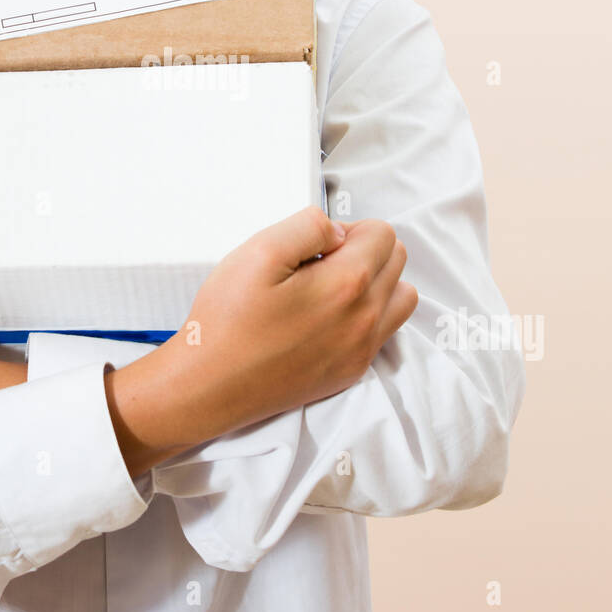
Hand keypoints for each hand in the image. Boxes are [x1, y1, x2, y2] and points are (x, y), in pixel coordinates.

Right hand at [159, 206, 417, 444]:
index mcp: (347, 284)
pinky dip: (366, 316)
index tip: (315, 246)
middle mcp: (365, 319)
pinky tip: (325, 318)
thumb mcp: (258, 251)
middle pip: (396, 262)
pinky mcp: (351, 371)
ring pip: (400, 298)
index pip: (383, 234)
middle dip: (364, 251)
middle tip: (317, 263)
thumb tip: (339, 231)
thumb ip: (308, 226)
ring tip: (330, 287)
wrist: (210, 385)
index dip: (347, 228)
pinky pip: (383, 332)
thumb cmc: (227, 318)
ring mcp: (361, 350)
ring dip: (375, 283)